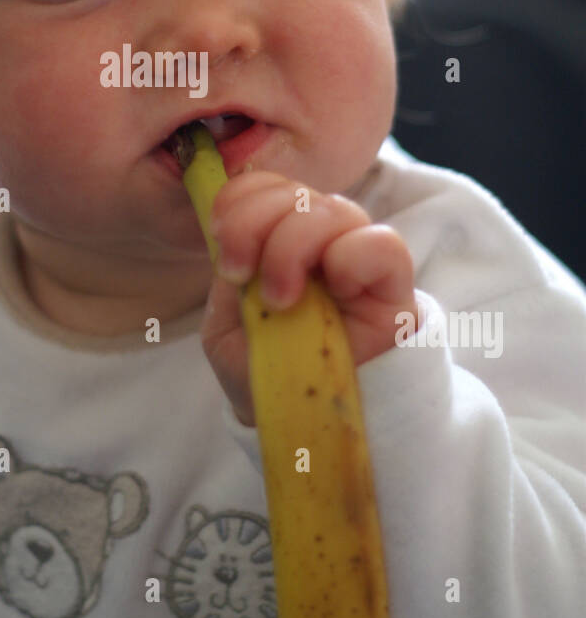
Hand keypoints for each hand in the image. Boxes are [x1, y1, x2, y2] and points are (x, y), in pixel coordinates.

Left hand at [199, 171, 420, 427]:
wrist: (304, 430)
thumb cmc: (267, 375)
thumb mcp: (227, 327)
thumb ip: (229, 280)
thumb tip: (239, 241)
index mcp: (278, 240)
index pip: (266, 186)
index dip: (239, 201)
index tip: (222, 252)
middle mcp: (320, 242)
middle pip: (295, 191)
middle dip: (254, 223)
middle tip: (240, 274)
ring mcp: (358, 262)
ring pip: (335, 209)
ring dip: (293, 244)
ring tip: (280, 299)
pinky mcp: (395, 291)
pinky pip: (383, 244)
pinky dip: (350, 256)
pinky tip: (334, 291)